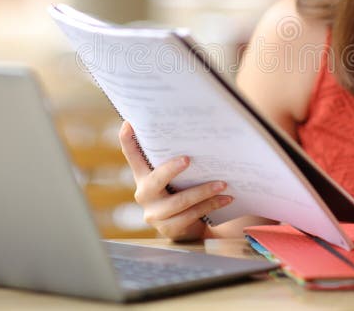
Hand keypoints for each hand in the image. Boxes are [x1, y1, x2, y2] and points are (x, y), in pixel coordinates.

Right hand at [118, 121, 232, 240]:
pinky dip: (211, 205)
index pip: (132, 156)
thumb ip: (175, 161)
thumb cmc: (181, 192)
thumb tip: (197, 137)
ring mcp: (154, 214)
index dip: (127, 141)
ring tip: (222, 183)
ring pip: (180, 201)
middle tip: (188, 159)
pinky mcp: (168, 229)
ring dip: (203, 191)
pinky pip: (192, 215)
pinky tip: (225, 198)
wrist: (189, 227)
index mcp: (143, 176)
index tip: (128, 124)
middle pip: (155, 181)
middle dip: (171, 170)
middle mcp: (144, 195)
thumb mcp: (175, 177)